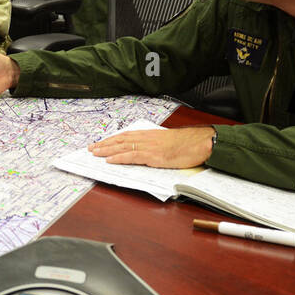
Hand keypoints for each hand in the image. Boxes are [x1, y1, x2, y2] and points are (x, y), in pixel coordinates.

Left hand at [89, 127, 215, 169]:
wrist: (202, 142)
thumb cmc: (190, 143)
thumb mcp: (171, 141)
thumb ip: (158, 144)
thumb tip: (151, 151)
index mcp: (152, 134)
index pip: (127, 135)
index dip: (112, 139)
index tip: (102, 142)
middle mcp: (148, 138)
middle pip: (121, 139)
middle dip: (105, 144)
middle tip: (91, 148)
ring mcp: (150, 146)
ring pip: (123, 146)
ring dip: (107, 150)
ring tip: (95, 153)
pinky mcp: (154, 156)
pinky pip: (132, 156)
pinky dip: (119, 158)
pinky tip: (110, 160)